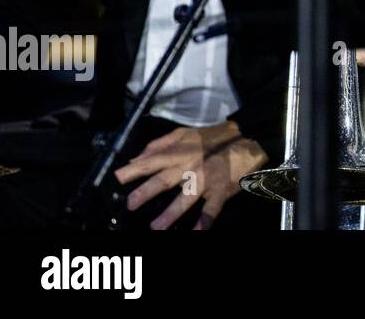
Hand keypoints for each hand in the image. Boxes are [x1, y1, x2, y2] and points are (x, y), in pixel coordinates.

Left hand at [113, 120, 266, 229]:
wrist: (248, 138)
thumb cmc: (213, 138)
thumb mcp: (185, 133)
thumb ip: (159, 144)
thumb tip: (136, 158)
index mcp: (178, 153)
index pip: (151, 162)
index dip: (133, 170)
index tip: (116, 179)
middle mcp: (189, 167)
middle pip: (165, 180)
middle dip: (147, 192)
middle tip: (131, 204)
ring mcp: (205, 180)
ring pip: (187, 197)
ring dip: (171, 213)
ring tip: (156, 228)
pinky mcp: (220, 190)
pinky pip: (212, 208)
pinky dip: (206, 221)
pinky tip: (198, 232)